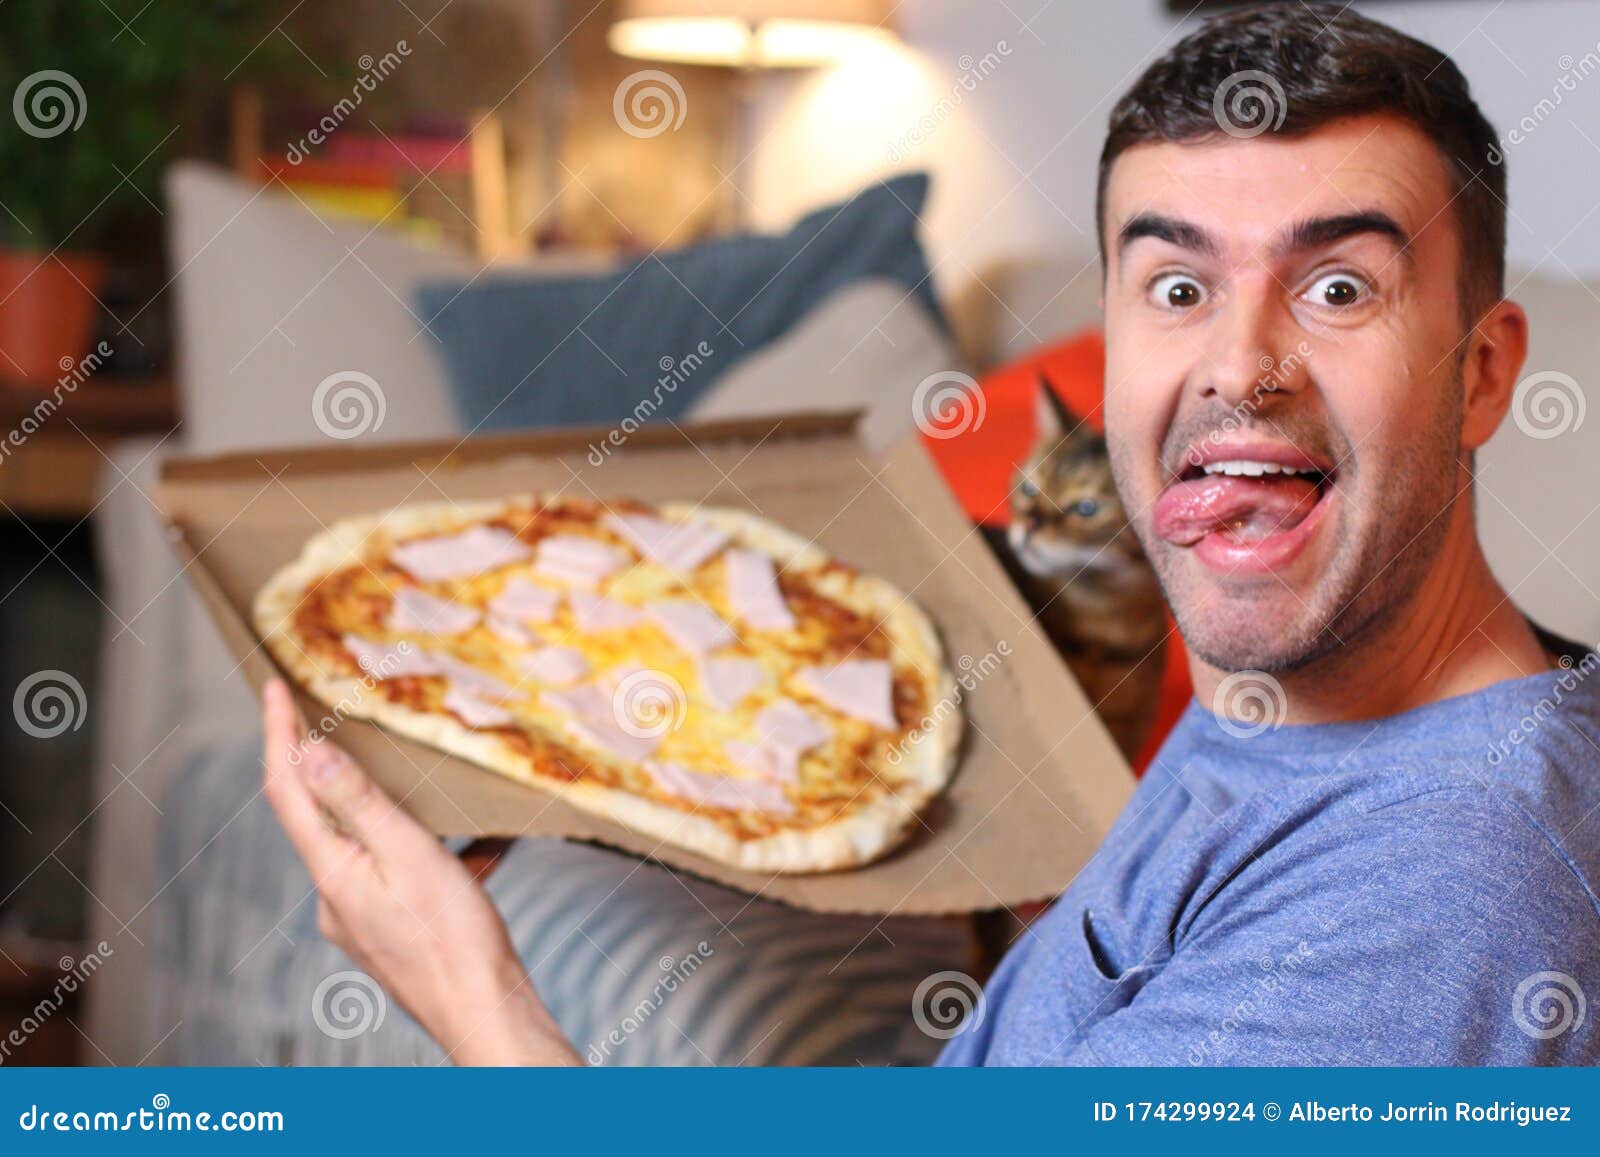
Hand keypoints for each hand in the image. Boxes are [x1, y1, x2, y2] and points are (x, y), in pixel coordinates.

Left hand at [260, 679, 580, 1064]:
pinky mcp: (392, 931)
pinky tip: (480, 850)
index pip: (288, 789)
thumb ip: (360, 803)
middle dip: (331, 768)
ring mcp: (362, 917)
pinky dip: (434, 854)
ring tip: (432, 790)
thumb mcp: (409, 855)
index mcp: (333, 872)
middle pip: (321, 815)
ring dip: (394, 812)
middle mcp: (336, 896)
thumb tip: (310, 753)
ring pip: (367, 845)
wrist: (484, 1013)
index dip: (277, 734)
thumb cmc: (452, 938)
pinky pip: (403, 875)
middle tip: (340, 718)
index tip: (271, 688)